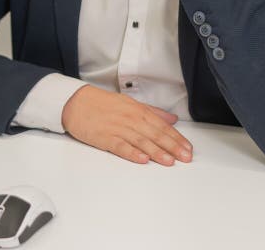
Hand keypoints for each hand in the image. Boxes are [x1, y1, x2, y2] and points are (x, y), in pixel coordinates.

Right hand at [61, 85, 192, 165]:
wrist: (76, 102)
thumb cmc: (102, 103)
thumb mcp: (130, 103)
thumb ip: (152, 112)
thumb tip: (172, 119)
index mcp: (137, 110)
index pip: (161, 125)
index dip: (176, 137)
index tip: (187, 148)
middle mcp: (130, 119)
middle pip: (154, 134)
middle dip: (172, 146)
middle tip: (185, 157)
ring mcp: (117, 129)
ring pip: (141, 142)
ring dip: (156, 152)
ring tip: (169, 161)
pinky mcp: (105, 138)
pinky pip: (121, 147)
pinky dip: (132, 154)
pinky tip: (142, 160)